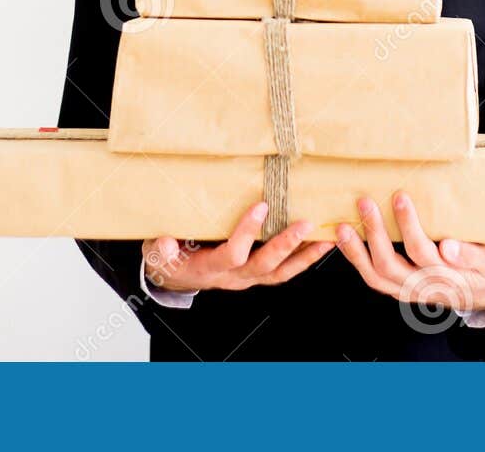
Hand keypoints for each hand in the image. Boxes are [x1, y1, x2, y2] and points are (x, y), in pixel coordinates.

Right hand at [143, 201, 334, 293]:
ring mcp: (247, 279)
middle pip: (263, 266)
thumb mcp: (156, 252)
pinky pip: (283, 272)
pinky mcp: (256, 275)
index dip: (247, 232)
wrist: (174, 276)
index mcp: (209, 268)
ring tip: (327, 239)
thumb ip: (160, 248)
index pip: (232, 253)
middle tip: (306, 223)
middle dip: (286, 245)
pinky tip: (321, 245)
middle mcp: (233, 278)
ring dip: (305, 257)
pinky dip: (304, 260)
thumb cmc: (168, 257)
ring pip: (280, 273)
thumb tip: (167, 244)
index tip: (261, 205)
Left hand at [334, 190, 484, 314]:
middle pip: (390, 264)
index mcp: (445, 276)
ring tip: (342, 226)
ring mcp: (407, 291)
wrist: (479, 295)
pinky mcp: (397, 291)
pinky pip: (372, 279)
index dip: (408, 225)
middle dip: (375, 232)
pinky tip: (344, 241)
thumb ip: (471, 254)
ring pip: (375, 276)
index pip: (421, 250)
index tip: (400, 197)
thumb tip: (448, 247)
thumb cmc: (482, 269)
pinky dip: (356, 260)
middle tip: (365, 202)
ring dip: (356, 251)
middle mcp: (422, 286)